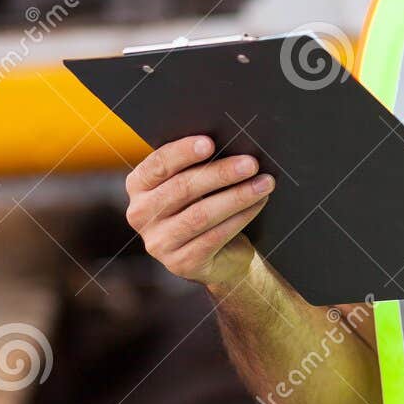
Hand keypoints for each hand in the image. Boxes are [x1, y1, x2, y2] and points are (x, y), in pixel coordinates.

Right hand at [124, 135, 275, 289]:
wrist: (218, 255)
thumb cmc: (205, 204)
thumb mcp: (194, 183)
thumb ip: (198, 164)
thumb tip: (229, 140)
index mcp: (138, 186)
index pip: (158, 164)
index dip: (183, 152)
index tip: (210, 143)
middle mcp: (140, 215)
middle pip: (182, 189)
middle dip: (220, 174)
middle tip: (250, 163)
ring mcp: (158, 243)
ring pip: (201, 215)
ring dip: (237, 196)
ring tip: (264, 183)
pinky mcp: (181, 263)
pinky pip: (214, 236)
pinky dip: (240, 217)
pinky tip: (258, 203)